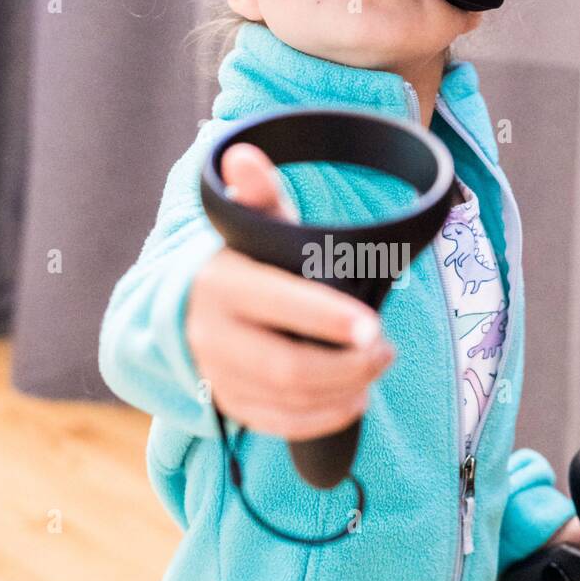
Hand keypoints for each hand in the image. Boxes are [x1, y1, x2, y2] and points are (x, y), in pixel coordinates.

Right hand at [186, 141, 395, 440]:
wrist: (192, 304)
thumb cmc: (246, 258)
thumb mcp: (253, 221)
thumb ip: (258, 192)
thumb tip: (244, 155)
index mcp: (221, 283)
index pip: (278, 306)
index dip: (327, 320)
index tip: (373, 325)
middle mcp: (211, 334)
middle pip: (287, 368)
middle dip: (347, 365)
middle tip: (387, 350)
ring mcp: (217, 375)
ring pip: (288, 401)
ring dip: (343, 392)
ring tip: (375, 369)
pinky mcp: (228, 404)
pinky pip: (279, 425)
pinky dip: (323, 418)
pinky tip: (353, 399)